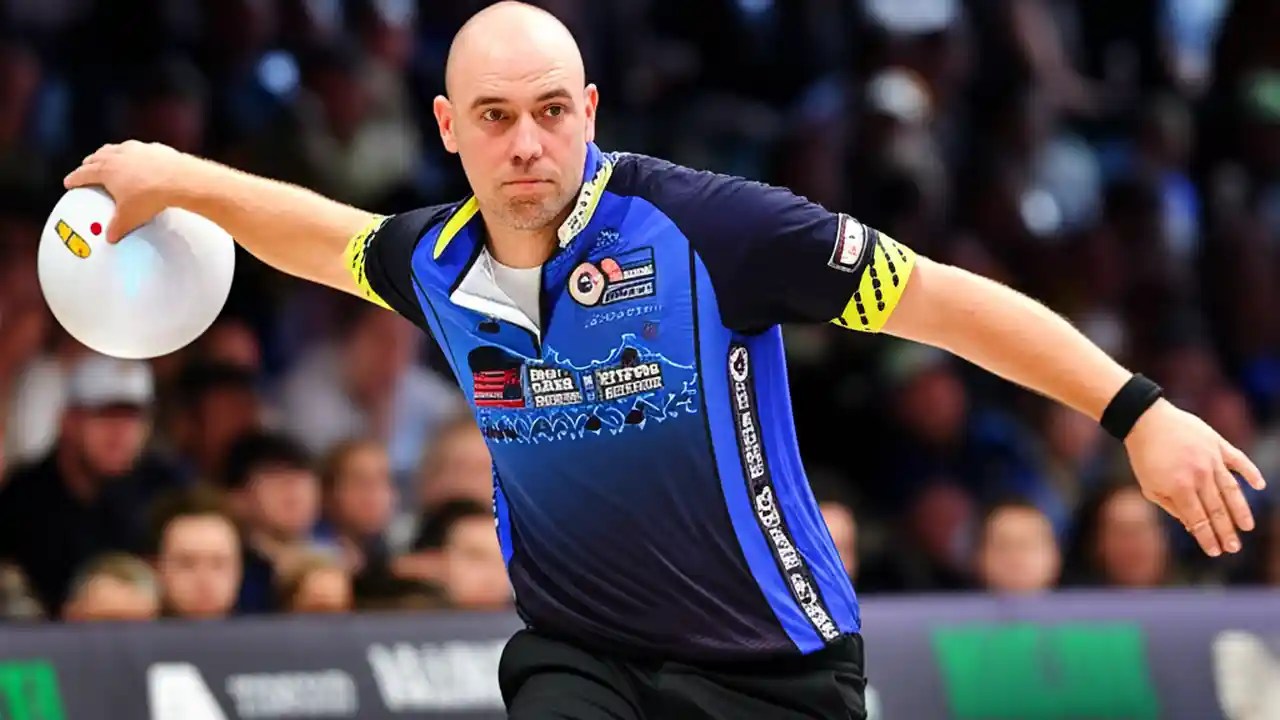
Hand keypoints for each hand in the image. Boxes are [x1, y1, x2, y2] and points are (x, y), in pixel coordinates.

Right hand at [63, 140, 190, 243]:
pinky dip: (134, 153)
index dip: (74, 179)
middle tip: (86, 168)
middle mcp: (118, 156)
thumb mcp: (130, 217)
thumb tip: (111, 237)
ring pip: (115, 149)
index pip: (83, 174)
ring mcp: (136, 149)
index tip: (69, 182)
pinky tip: (139, 158)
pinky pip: (139, 149)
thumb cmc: (150, 196)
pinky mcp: (154, 148)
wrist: (178, 180)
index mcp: (106, 171)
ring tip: (107, 158)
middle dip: (89, 163)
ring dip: (109, 153)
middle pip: (97, 157)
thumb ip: (117, 227)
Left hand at [1125, 399, 1266, 555]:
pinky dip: (1250, 472)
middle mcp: (1199, 475)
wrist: (1145, 420)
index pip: (1198, 519)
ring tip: (1247, 527)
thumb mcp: (1149, 486)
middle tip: (1234, 548)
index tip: (1216, 552)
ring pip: (1231, 489)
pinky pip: (1238, 460)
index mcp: (1180, 487)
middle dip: (1226, 531)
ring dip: (1241, 510)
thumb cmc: (1145, 456)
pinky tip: (1259, 485)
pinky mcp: (1217, 444)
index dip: (1207, 537)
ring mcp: (1211, 459)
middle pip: (1217, 509)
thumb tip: (1191, 524)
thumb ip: (1171, 506)